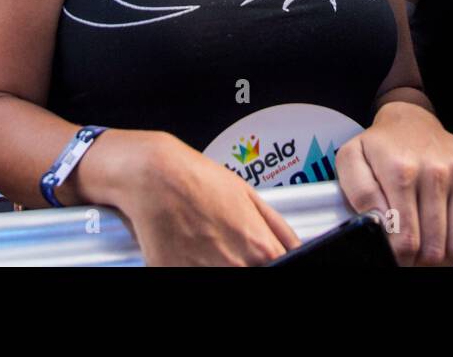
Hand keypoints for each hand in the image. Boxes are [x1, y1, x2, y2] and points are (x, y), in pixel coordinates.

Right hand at [111, 133, 301, 265]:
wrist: (155, 175)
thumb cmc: (198, 179)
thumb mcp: (248, 195)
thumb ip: (278, 229)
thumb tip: (297, 248)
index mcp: (259, 246)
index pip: (279, 268)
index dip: (271, 263)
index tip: (261, 256)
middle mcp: (235, 265)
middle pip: (249, 273)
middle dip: (242, 261)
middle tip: (225, 241)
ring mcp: (204, 274)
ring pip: (222, 276)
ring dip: (216, 263)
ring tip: (205, 240)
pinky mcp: (175, 276)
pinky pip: (192, 277)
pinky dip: (192, 264)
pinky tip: (187, 245)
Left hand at [336, 102, 452, 265]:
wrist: (411, 119)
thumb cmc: (382, 145)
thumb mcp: (352, 160)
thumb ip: (359, 193)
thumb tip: (377, 222)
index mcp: (401, 171)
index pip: (406, 239)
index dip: (400, 258)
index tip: (397, 256)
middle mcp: (435, 171)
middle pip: (435, 246)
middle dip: (422, 259)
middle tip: (414, 255)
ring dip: (446, 255)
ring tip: (433, 249)